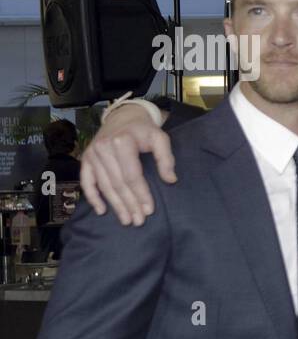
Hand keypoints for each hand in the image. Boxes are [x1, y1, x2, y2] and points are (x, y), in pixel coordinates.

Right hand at [81, 105, 175, 225]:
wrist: (123, 117)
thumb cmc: (144, 130)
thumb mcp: (160, 138)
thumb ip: (166, 158)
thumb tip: (170, 180)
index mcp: (122, 142)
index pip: (132, 175)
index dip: (141, 194)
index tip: (149, 210)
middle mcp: (103, 148)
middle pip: (118, 184)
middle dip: (129, 204)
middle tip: (138, 221)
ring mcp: (92, 154)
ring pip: (104, 186)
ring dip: (115, 205)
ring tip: (126, 220)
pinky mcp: (86, 159)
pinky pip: (86, 181)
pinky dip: (92, 197)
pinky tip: (101, 211)